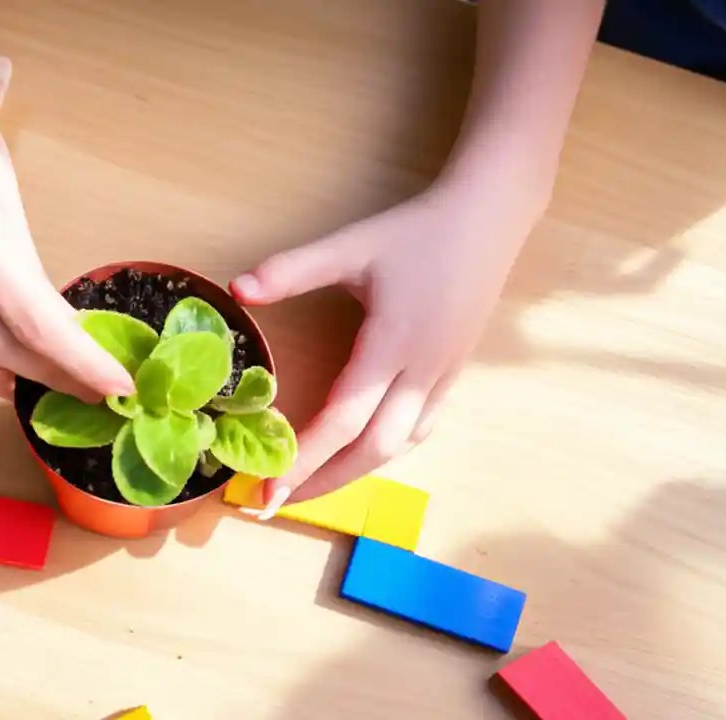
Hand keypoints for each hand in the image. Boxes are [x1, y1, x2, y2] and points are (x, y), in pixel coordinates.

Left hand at [231, 180, 541, 511]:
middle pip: (374, 450)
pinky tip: (363, 452)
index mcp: (392, 345)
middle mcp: (422, 372)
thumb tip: (236, 289)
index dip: (304, 460)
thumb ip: (291, 269)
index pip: (343, 421)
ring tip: (312, 485)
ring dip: (355, 472)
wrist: (489, 216)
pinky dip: (387, 449)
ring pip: (401, 445)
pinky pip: (421, 427)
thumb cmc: (416, 231)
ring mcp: (443, 376)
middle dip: (324, 482)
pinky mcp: (454, 372)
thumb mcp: (349, 245)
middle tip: (277, 502)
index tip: (268, 489)